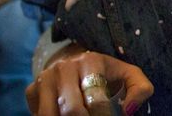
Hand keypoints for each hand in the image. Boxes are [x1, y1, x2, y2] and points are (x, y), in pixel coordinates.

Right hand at [27, 50, 153, 115]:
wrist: (76, 61)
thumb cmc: (107, 73)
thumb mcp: (129, 75)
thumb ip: (140, 89)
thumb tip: (129, 111)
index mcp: (91, 62)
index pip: (96, 101)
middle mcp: (64, 67)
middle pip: (72, 110)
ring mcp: (45, 78)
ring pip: (51, 115)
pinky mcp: (31, 89)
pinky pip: (39, 115)